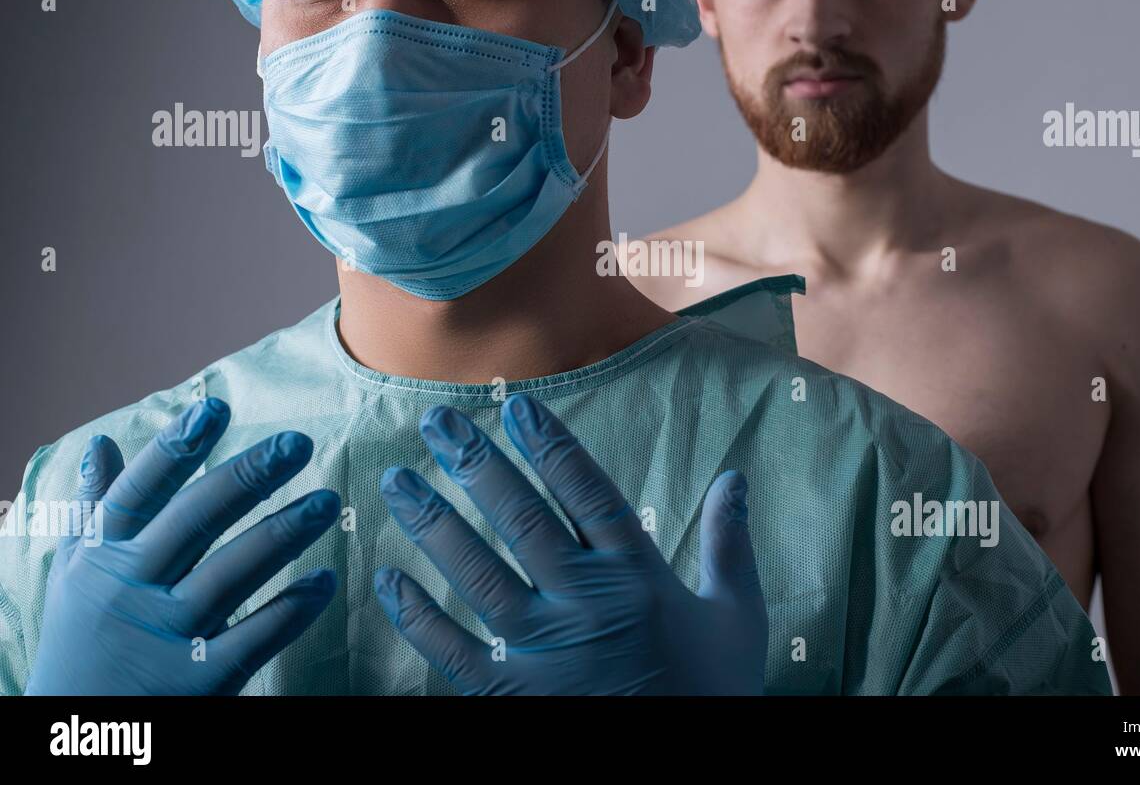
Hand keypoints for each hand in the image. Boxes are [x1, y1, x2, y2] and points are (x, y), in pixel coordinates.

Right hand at [25, 398, 338, 694]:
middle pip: (193, 522)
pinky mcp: (201, 681)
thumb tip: (100, 443)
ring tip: (327, 503)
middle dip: (246, 478)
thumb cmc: (83, 639)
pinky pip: (255, 638)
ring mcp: (168, 636)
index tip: (213, 407)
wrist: (75, 734)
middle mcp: (132, 591)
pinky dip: (292, 609)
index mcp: (104, 558)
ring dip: (283, 534)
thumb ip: (95, 509)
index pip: (140, 492)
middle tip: (297, 443)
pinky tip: (326, 581)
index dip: (175, 449)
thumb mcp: (76, 573)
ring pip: (231, 574)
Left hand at [374, 394, 767, 694]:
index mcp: (636, 577)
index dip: (550, 446)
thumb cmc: (714, 691)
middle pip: (521, 520)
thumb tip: (734, 478)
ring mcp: (543, 651)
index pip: (587, 493)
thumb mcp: (737, 616)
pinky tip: (386, 579)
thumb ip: (730, 544)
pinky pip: (453, 651)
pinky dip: (416, 617)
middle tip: (437, 423)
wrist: (688, 768)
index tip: (515, 407)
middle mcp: (584, 603)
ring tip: (397, 481)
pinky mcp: (512, 696)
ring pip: (477, 573)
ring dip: (433, 524)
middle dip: (476, 465)